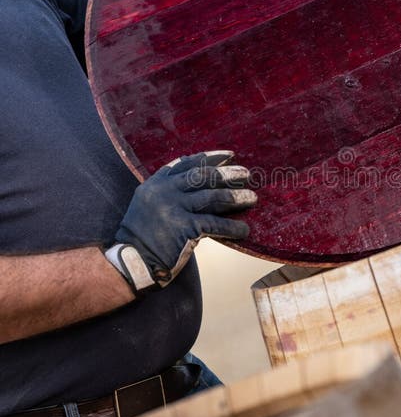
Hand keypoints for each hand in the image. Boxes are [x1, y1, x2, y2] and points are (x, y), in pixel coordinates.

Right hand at [114, 150, 255, 286]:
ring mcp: (174, 209)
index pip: (187, 164)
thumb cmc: (143, 236)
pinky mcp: (184, 228)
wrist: (132, 261)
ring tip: (252, 198)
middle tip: (246, 173)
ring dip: (236, 197)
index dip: (210, 158)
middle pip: (202, 176)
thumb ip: (168, 191)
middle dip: (227, 174)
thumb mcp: (148, 203)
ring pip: (212, 197)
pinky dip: (232, 227)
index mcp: (156, 183)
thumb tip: (200, 185)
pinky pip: (214, 224)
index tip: (229, 155)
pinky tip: (244, 229)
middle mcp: (164, 192)